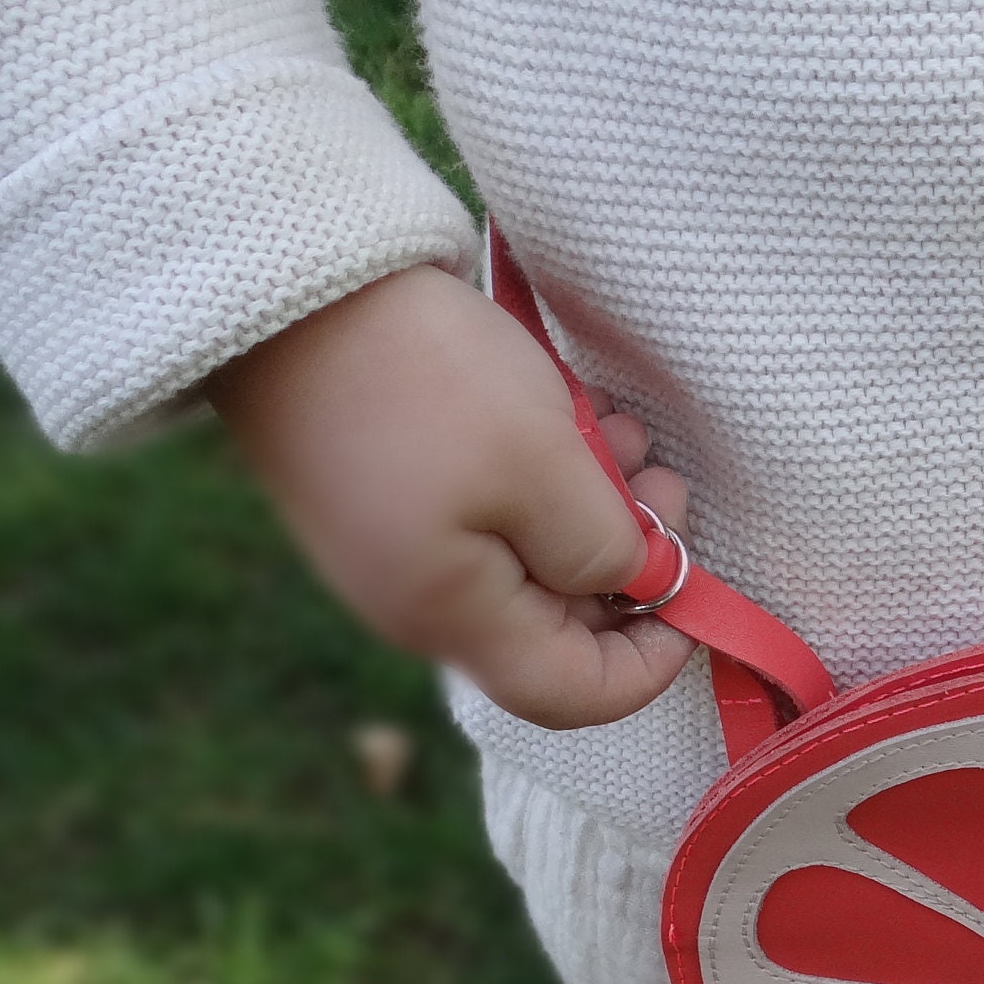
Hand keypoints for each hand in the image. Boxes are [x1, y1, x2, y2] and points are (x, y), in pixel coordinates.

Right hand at [207, 262, 693, 727]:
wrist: (286, 287)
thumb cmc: (424, 380)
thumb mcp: (543, 466)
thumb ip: (602, 546)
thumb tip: (632, 585)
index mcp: (454, 617)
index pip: (569, 696)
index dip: (649, 662)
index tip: (696, 592)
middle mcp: (422, 603)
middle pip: (556, 626)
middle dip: (629, 563)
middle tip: (665, 483)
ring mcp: (400, 547)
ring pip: (531, 559)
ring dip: (594, 506)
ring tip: (626, 434)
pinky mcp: (390, 492)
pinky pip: (490, 512)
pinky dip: (546, 476)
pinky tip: (573, 415)